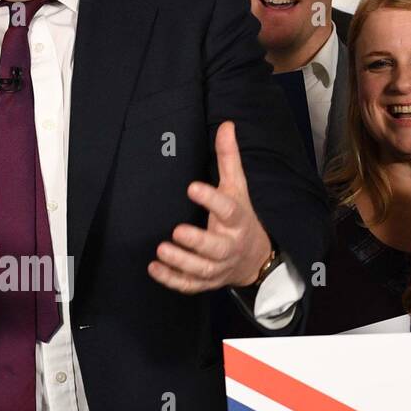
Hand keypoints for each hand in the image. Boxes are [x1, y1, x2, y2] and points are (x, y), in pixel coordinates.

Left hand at [149, 121, 270, 294]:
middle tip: (176, 231)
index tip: (192, 187)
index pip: (229, 210)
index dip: (212, 199)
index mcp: (238, 220)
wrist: (256, 259)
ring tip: (161, 250)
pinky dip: (172, 280)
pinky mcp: (207, 282)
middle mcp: (230, 245)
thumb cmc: (242, 218)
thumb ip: (229, 159)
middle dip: (198, 242)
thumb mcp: (237, 188)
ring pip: (202, 269)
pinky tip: (154, 268)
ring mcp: (219, 266)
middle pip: (217, 247)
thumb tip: (226, 125)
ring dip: (182, 262)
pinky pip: (190, 285)